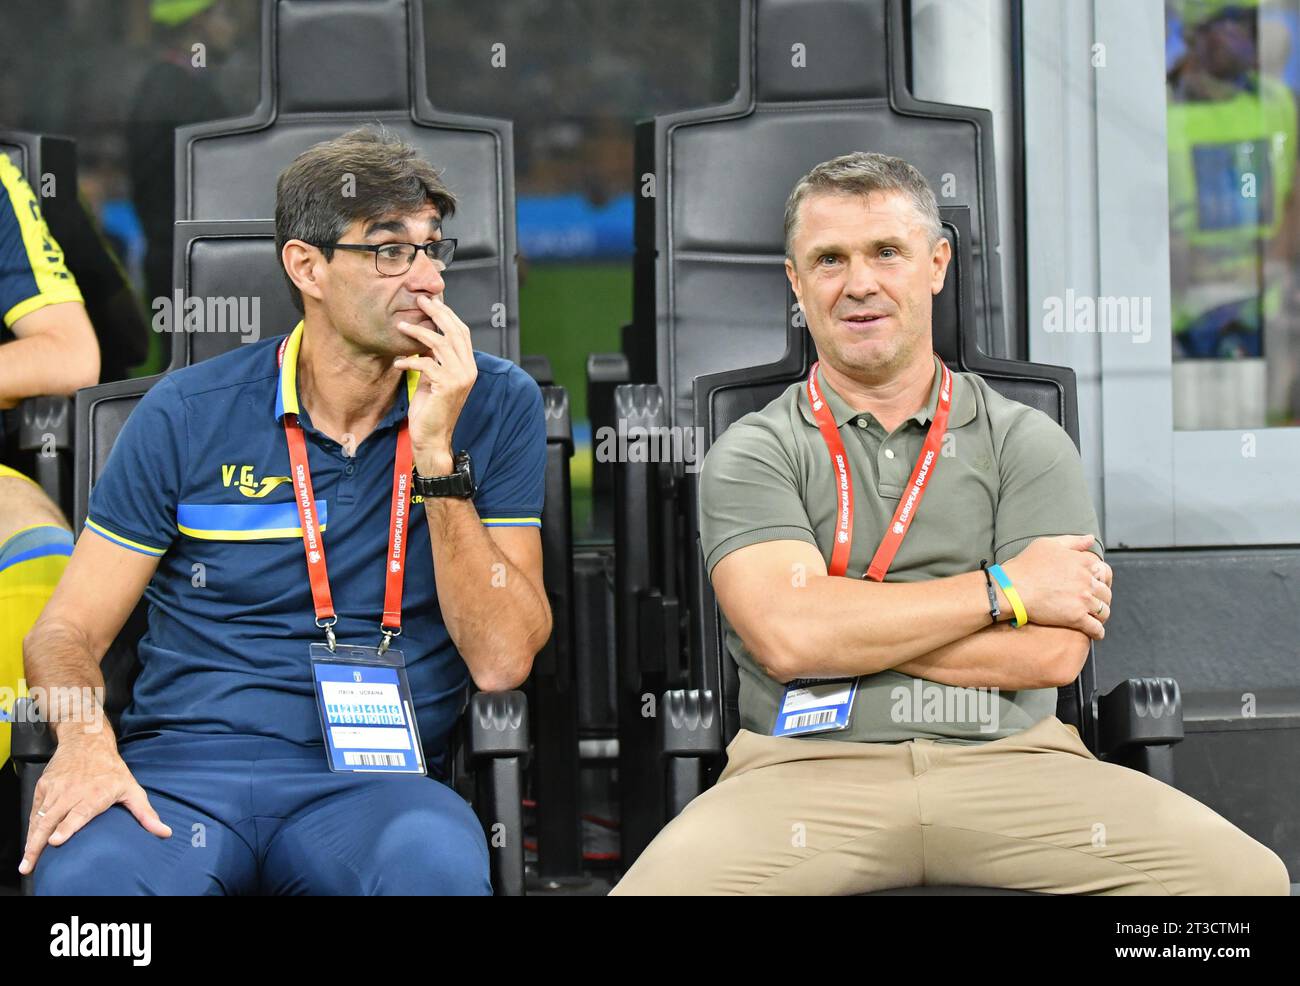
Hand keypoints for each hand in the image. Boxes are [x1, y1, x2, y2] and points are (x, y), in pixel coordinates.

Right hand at [19, 733, 170, 875]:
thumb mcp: (132, 789)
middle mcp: (72, 792)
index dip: (67, 827)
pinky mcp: (43, 787)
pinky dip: (31, 827)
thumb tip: (165, 833)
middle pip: (52, 820)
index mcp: (95, 794)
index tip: (56, 840)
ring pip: (40, 818)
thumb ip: (146, 813)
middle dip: (40, 842)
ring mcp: (55, 789)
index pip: (78, 813)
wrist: (87, 741)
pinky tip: (30, 842)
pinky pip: (34, 810)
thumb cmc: (112, 769)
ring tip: (27, 861)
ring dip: (32, 840)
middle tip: (31, 862)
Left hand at [392, 294, 477, 474]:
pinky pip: (426, 363)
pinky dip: (409, 360)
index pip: (462, 332)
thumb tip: (426, 338)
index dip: (448, 315)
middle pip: (454, 332)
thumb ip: (436, 360)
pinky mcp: (447, 385)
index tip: (432, 302)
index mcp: (468, 366)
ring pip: (440, 343)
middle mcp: (468, 369)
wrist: (433, 438)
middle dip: (437, 313)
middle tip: (420, 301)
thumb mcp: (434, 379)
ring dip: (418, 332)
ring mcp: (460, 377)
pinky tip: (397, 362)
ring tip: (400, 325)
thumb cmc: (431, 410)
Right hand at [1001, 535, 1112, 639]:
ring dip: (1101, 614)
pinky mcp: (1076, 617)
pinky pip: (1095, 628)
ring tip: (1095, 617)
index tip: (1091, 584)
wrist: (1011, 588)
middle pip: (1105, 592)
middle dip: (1101, 598)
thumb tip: (1091, 539)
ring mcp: (1083, 599)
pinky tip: (1095, 633)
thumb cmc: (1025, 565)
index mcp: (1083, 562)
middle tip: (1093, 602)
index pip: (1102, 572)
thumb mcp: (1048, 544)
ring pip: (1103, 610)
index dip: (1097, 579)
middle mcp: (1086, 580)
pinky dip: (1098, 632)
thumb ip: (1073, 541)